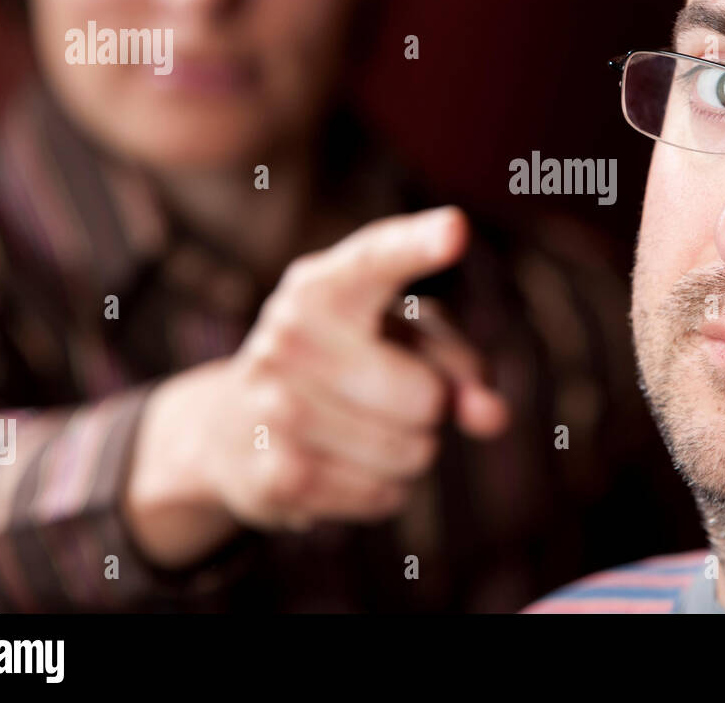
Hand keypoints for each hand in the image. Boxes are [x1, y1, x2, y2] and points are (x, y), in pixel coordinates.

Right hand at [124, 206, 508, 565]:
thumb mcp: (405, 340)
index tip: (456, 229)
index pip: (378, 260)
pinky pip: (384, 495)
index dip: (418, 245)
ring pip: (412, 454)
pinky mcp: (274, 475)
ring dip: (408, 453)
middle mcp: (291, 333)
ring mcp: (274, 404)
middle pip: (427, 397)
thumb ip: (460, 364)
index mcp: (327, 283)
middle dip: (428, 407)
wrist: (230, 425)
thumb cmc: (347, 363)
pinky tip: (338, 465)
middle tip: (387, 394)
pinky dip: (381, 490)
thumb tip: (494, 416)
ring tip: (361, 429)